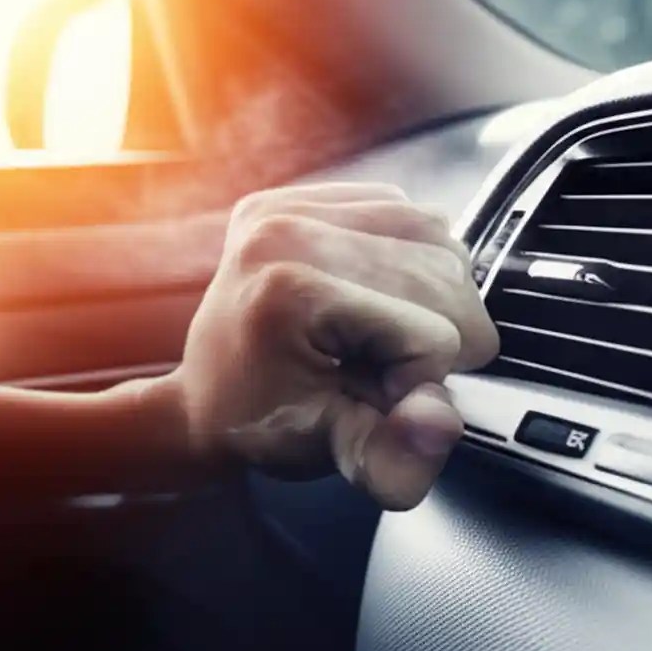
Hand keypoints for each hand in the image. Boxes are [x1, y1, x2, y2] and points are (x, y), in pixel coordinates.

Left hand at [160, 182, 497, 509]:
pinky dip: (413, 257)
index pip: (431, 336)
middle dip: (438, 333)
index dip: (419, 382)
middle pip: (443, 276)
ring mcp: (294, 205)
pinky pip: (407, 211)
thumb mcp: (331, 454)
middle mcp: (289, 231)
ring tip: (384, 332)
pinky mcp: (304, 195)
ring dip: (435, 294)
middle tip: (383, 368)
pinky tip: (377, 294)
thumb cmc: (263, 426)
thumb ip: (393, 454)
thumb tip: (441, 424)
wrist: (208, 395)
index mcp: (290, 291)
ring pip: (438, 238)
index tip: (375, 398)